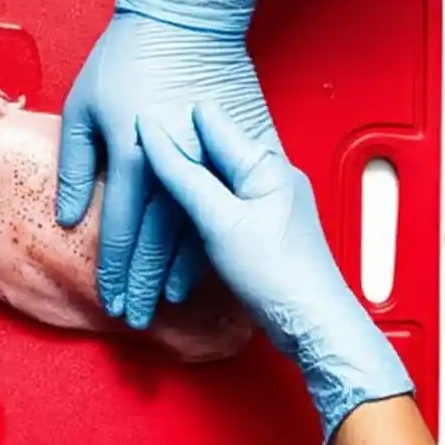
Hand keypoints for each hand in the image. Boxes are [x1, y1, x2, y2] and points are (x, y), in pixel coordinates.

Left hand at [56, 0, 275, 329]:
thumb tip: (71, 216)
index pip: (121, 227)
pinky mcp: (232, 149)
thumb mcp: (84, 106)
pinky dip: (208, 240)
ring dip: (175, 271)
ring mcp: (207, 157)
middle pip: (156, 240)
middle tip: (133, 316)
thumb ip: (77, 166)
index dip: (115, 269)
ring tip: (163, 302)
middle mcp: (172, 163)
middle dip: (142, 282)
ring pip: (191, 231)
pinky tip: (201, 265)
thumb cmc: (127, 57)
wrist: (187, 17)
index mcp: (131, 153)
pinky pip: (222, 205)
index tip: (110, 299)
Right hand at [138, 102, 413, 443]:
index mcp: (263, 160)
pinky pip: (218, 206)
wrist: (310, 323)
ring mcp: (265, 198)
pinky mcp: (259, 224)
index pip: (208, 121)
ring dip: (178, 194)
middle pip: (206, 152)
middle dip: (171, 160)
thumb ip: (183, 174)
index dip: (171, 122)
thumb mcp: (219, 220)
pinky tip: (173, 229)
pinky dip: (194, 217)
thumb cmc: (274, 272)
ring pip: (208, 182)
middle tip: (133, 166)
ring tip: (143, 195)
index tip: (137, 127)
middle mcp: (267, 171)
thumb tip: (149, 129)